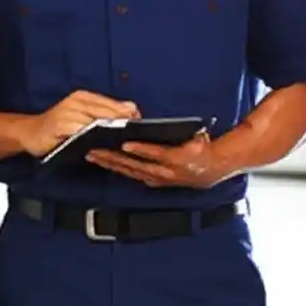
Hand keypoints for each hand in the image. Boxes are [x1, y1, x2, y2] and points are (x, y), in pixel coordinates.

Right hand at [18, 90, 139, 157]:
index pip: (112, 103)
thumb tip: (132, 108)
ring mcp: (67, 112)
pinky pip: (81, 131)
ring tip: (122, 139)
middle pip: (106, 111)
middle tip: (135, 134)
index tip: (139, 124)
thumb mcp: (82, 116)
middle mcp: (75, 100)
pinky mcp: (60, 125)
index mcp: (83, 96)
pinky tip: (101, 144)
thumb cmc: (59, 126)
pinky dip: (92, 138)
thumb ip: (105, 112)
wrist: (29, 132)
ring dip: (109, 131)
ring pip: (96, 121)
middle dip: (121, 123)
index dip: (127, 113)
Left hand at [86, 131, 229, 188]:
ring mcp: (157, 177)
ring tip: (92, 155)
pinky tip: (104, 163)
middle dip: (113, 157)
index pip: (156, 154)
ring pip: (129, 171)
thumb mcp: (196, 138)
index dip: (141, 150)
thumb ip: (181, 133)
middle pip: (135, 164)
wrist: (213, 168)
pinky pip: (132, 174)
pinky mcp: (153, 180)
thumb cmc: (201, 148)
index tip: (125, 144)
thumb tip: (164, 125)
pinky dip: (117, 168)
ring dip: (110, 164)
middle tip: (94, 149)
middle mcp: (164, 172)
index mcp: (176, 159)